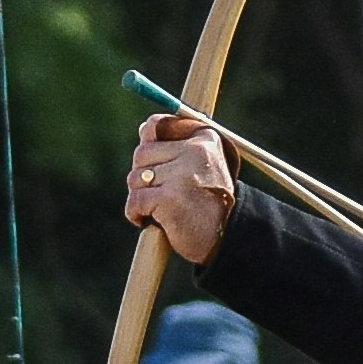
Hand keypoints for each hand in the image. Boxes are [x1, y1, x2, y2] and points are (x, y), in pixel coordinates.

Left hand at [124, 111, 235, 264]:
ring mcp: (183, 175)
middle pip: (141, 154)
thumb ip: (174, 145)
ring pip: (136, 178)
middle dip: (143, 176)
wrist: (226, 238)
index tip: (157, 164)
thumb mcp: (201, 166)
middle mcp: (196, 152)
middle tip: (160, 193)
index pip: (156, 125)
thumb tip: (143, 129)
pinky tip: (147, 219)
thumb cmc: (209, 203)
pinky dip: (135, 213)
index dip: (148, 145)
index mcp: (205, 139)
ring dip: (140, 196)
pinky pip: (135, 200)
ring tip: (160, 208)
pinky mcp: (170, 198)